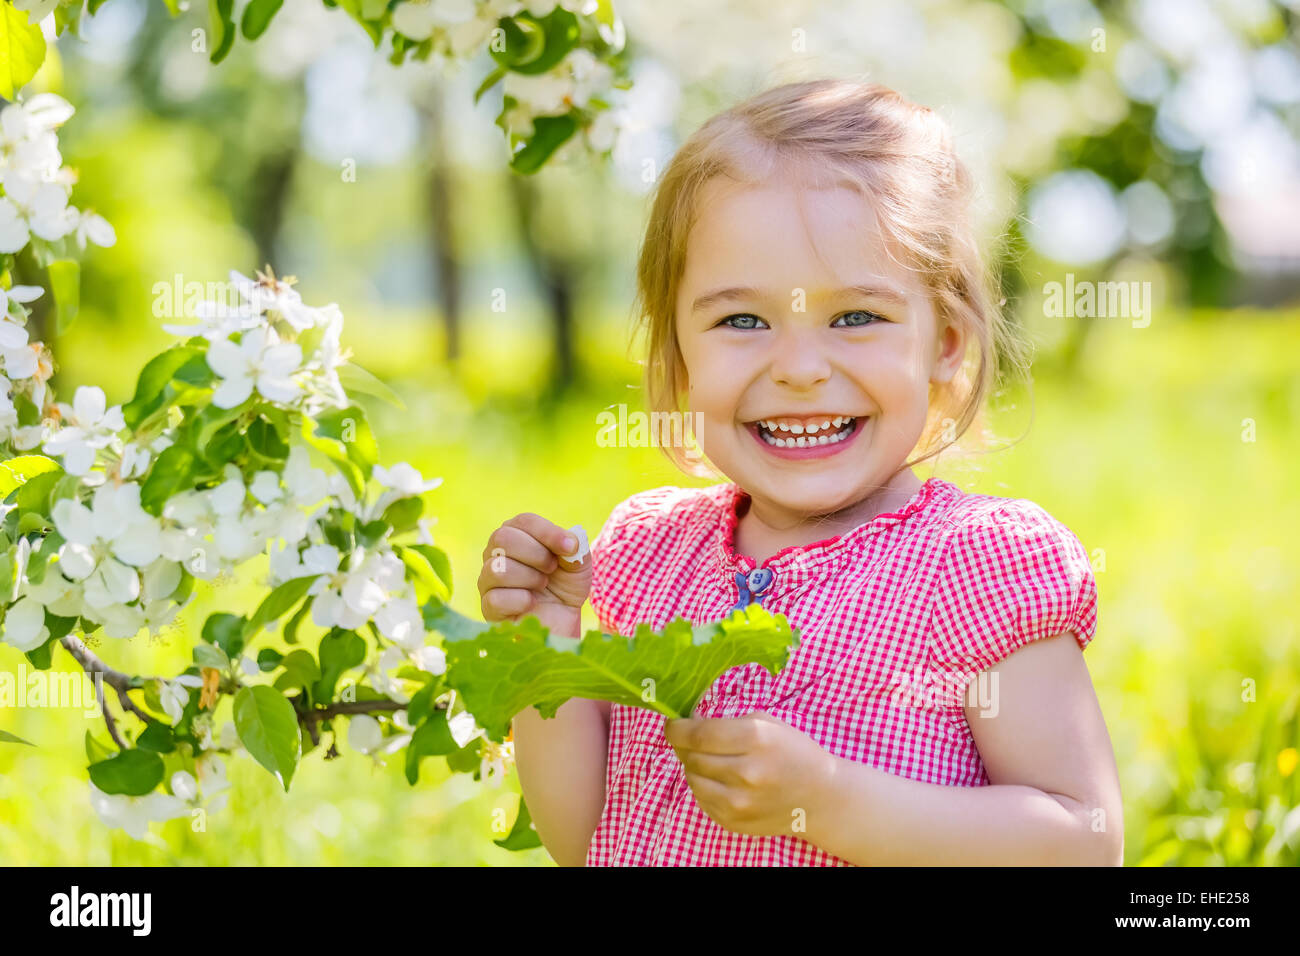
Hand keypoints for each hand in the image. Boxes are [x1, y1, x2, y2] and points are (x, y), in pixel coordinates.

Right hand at [478, 512, 591, 637]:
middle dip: (536, 554)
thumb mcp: (577, 563)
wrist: (562, 622)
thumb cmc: (564, 586)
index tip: (569, 547)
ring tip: (541, 585)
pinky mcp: (488, 607)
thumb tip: (569, 541)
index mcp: (516, 535)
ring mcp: (487, 580)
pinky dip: (522, 600)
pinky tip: (532, 603)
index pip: (524, 521)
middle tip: (552, 569)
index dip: (547, 532)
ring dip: (530, 578)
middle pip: (503, 538)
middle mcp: (495, 553)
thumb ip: (575, 547)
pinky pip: (497, 598)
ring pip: (498, 568)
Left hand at [664, 710, 836, 838]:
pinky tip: (721, 780)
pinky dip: (704, 787)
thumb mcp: (766, 723)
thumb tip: (688, 724)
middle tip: (693, 741)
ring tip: (711, 761)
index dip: (676, 729)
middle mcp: (745, 772)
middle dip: (685, 747)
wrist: (820, 798)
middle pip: (691, 757)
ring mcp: (739, 802)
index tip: (672, 724)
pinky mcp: (733, 821)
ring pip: (692, 779)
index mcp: (755, 739)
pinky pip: (701, 800)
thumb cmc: (793, 753)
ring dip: (694, 767)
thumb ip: (726, 723)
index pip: (697, 734)